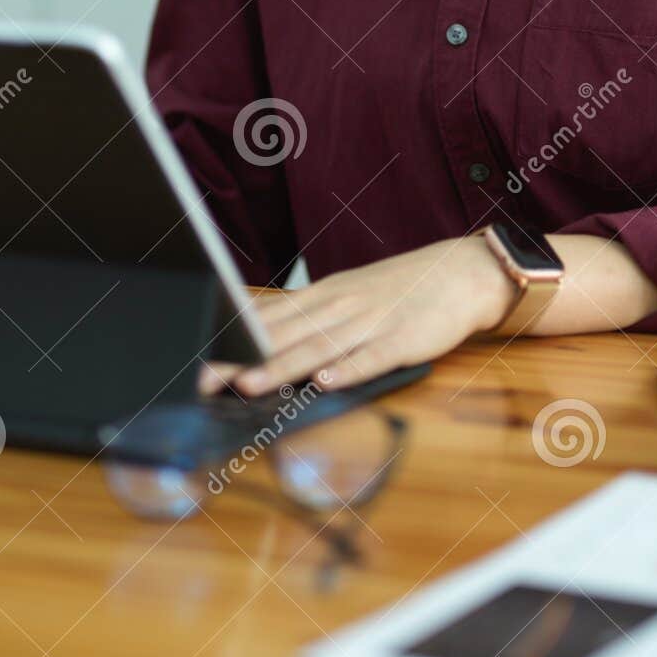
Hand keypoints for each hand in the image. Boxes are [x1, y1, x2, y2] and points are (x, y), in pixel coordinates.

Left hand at [197, 234, 514, 395]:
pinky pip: (373, 357)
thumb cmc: (400, 289)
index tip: (195, 358)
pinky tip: (327, 381)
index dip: (230, 340)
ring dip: (283, 366)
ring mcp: (372, 322)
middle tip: (203, 381)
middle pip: (283, 336)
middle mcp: (341, 307)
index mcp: (324, 296)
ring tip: (249, 384)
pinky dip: (350, 369)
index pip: (268, 319)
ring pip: (320, 347)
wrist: (462, 272)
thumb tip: (260, 337)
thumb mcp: (348, 293)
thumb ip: (308, 317)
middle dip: (241, 360)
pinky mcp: (404, 339)